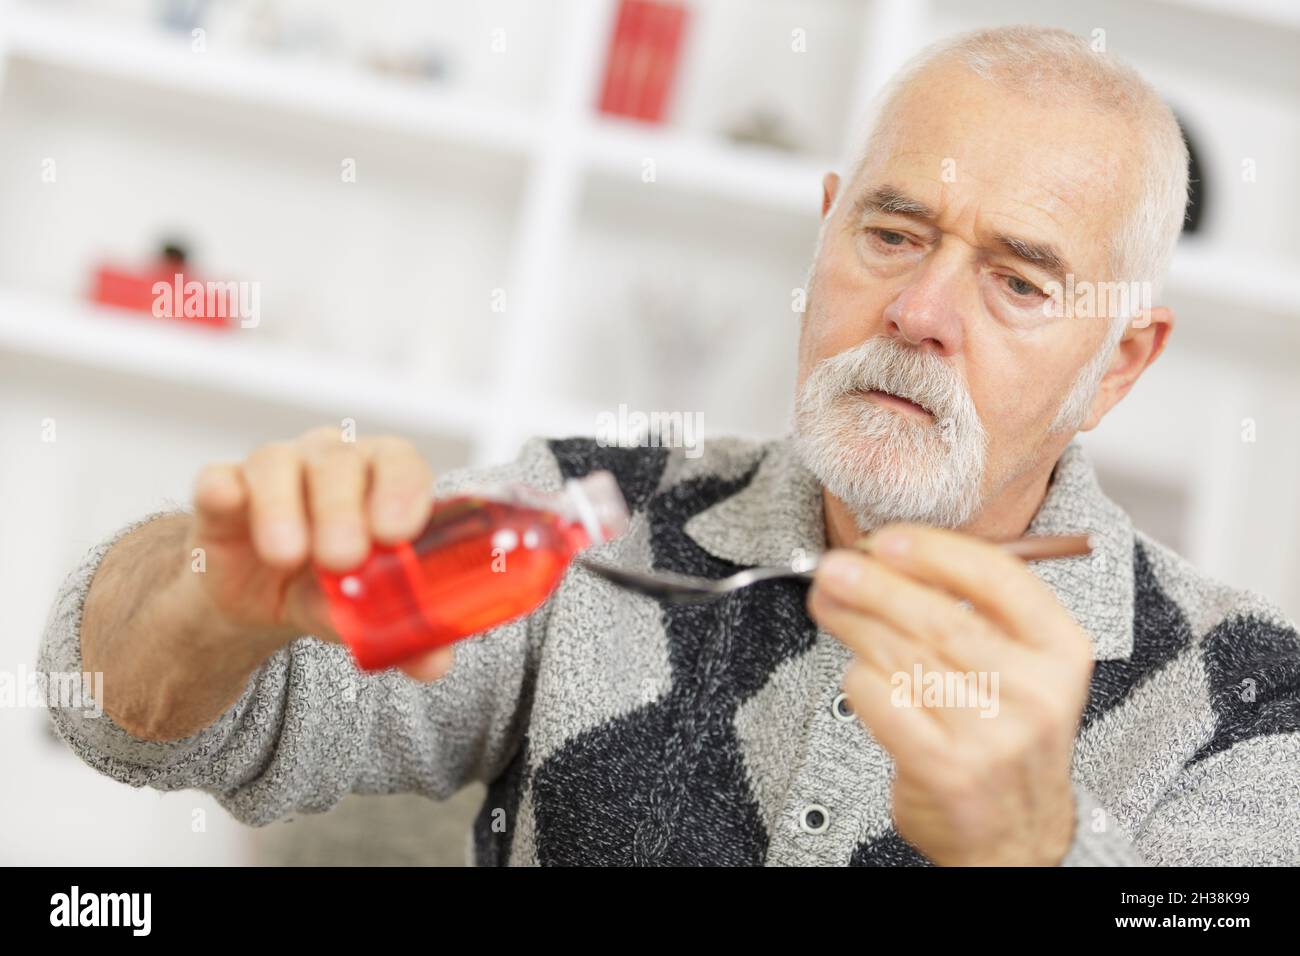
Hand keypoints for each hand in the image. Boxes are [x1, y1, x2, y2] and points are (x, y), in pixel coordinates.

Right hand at [185, 425, 452, 681]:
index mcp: (379, 478)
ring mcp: (274, 469)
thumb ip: (403, 635)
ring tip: (287, 556)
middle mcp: (329, 461)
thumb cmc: (329, 588)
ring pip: (277, 464)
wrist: (261, 603)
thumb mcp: (364, 613)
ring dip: (283, 507)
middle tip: (343, 558)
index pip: (399, 462)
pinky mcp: (222, 491)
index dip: (401, 489)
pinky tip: (227, 499)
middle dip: (342, 509)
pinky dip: (222, 488)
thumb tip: (434, 663)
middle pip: (339, 462)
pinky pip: (217, 479)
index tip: (396, 533)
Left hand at [807, 523, 1094, 864]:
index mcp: (1059, 649)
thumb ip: (969, 607)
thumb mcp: (1018, 665)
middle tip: (833, 566)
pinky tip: (858, 671)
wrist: (1017, 835)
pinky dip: (859, 679)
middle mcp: (1034, 691)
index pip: (997, 578)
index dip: (934, 551)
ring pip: (902, 655)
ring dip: (852, 622)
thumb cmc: (1004, 732)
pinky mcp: (947, 768)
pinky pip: (882, 700)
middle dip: (874, 584)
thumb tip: (887, 556)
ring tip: (827, 602)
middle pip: (939, 616)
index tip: (887, 540)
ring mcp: (992, 734)